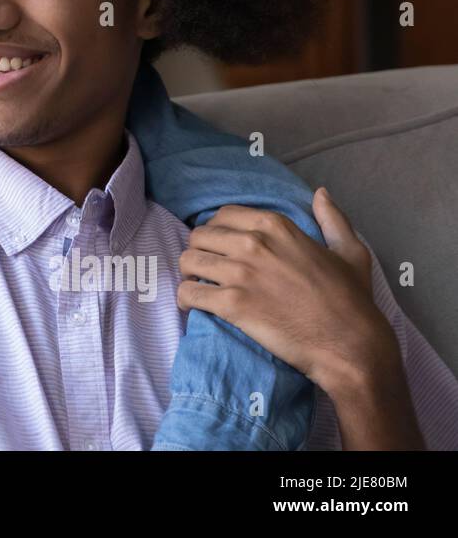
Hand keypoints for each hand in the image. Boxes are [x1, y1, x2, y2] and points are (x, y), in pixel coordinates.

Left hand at [175, 188, 392, 390]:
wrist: (349, 344)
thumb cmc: (351, 300)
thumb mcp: (350, 251)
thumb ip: (332, 219)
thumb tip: (321, 194)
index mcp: (275, 224)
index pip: (222, 215)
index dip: (217, 232)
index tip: (221, 249)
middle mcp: (253, 242)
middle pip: (199, 236)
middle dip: (200, 252)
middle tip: (208, 270)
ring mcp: (240, 273)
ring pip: (188, 261)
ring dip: (189, 274)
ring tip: (199, 286)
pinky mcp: (232, 304)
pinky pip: (188, 293)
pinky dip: (185, 299)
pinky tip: (193, 306)